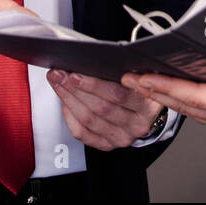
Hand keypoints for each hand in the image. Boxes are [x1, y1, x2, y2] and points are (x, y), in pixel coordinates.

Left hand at [47, 71, 165, 149]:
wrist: (144, 110)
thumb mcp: (139, 75)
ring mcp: (122, 137)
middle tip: (60, 74)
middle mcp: (136, 125)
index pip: (119, 95)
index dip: (95, 85)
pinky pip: (82, 133)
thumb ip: (123, 69)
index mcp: (147, 106)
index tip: (77, 73)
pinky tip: (65, 101)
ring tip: (58, 83)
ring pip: (88, 119)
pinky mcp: (107, 144)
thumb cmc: (138, 87)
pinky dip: (69, 116)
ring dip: (69, 99)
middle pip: (100, 108)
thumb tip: (88, 60)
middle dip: (76, 88)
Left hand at [121, 42, 205, 157]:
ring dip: (166, 96)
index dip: (171, 87)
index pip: (200, 97)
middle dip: (156, 91)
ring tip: (142, 83)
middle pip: (187, 105)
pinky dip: (184, 101)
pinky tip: (176, 92)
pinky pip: (203, 112)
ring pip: (192, 110)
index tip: (147, 79)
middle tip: (129, 78)